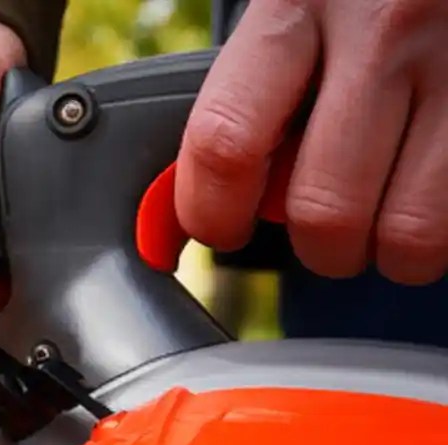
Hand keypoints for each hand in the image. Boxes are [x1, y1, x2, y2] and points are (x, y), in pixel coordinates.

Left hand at [177, 0, 447, 284]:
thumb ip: (248, 88)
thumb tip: (188, 204)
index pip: (226, 140)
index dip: (212, 210)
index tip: (216, 226)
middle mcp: (385, 27)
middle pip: (322, 208)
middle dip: (316, 246)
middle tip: (324, 229)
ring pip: (409, 233)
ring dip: (389, 250)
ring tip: (390, 216)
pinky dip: (445, 229)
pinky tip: (435, 186)